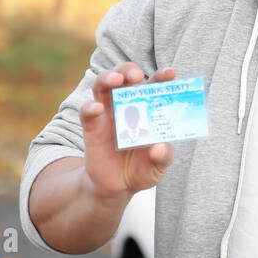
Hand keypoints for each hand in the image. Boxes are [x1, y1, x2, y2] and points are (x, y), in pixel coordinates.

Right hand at [79, 62, 177, 202]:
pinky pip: (87, 112)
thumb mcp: (158, 166)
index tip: (171, 73)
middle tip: (136, 75)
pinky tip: (97, 108)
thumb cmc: (143, 169)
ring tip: (116, 79)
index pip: (154, 86)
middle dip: (129, 70)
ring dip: (108, 78)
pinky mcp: (92, 128)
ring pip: (103, 87)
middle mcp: (126, 106)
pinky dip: (90, 107)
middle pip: (124, 78)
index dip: (161, 77)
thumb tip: (159, 147)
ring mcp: (107, 115)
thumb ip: (163, 156)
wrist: (118, 187)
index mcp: (147, 109)